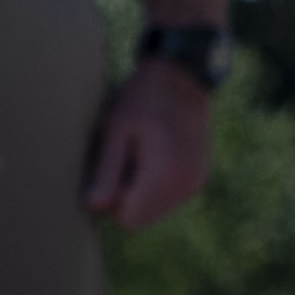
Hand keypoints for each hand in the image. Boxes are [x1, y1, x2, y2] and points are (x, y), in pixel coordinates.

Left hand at [80, 58, 215, 229]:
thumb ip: (106, 172)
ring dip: (142, 193)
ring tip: (142, 155)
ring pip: (156, 211)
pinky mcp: (200, 176)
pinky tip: (156, 156)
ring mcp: (196, 180)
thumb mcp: (116, 129)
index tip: (115, 168)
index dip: (114, 200)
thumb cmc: (144, 98)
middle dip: (128, 199)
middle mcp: (187, 183)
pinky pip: (169, 198)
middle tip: (127, 160)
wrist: (184, 75)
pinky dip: (157, 186)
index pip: (128, 219)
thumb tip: (94, 207)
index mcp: (166, 173)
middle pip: (142, 218)